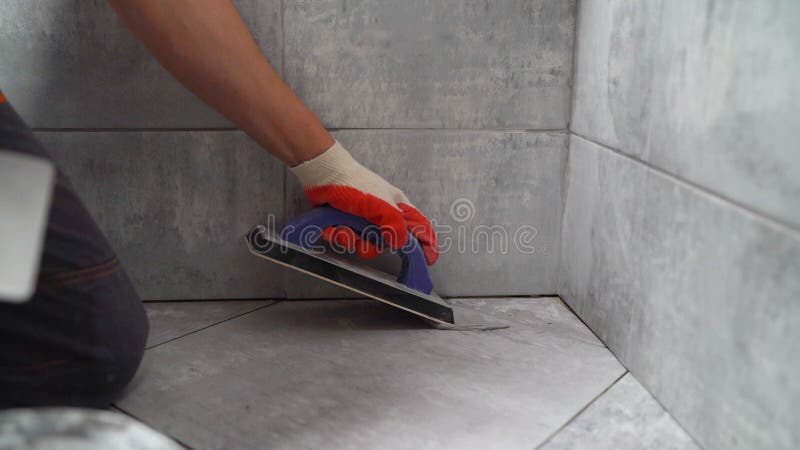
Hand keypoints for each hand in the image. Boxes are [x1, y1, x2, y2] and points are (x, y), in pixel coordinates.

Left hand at [290, 141, 437, 264]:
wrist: (324, 177)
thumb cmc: (356, 184)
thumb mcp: (383, 206)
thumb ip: (397, 227)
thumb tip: (401, 244)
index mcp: (397, 207)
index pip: (418, 226)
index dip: (426, 243)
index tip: (430, 258)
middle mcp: (382, 215)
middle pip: (387, 243)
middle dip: (373, 243)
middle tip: (366, 238)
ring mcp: (363, 221)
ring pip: (364, 245)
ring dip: (352, 239)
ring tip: (343, 227)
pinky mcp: (345, 224)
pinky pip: (346, 240)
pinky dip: (338, 235)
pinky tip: (333, 225)